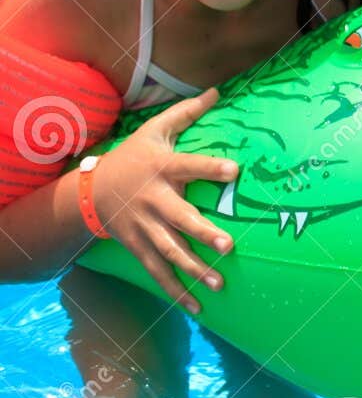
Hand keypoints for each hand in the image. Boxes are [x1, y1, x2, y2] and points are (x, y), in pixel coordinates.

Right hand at [91, 88, 236, 313]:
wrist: (90, 189)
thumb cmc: (134, 155)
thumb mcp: (155, 130)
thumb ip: (188, 112)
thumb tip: (219, 90)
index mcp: (162, 168)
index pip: (189, 165)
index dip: (211, 167)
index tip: (234, 170)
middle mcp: (154, 200)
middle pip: (180, 218)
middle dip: (203, 232)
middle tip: (229, 246)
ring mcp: (144, 227)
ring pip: (170, 251)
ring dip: (194, 268)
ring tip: (220, 283)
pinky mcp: (137, 247)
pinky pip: (158, 272)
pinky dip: (176, 291)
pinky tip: (199, 307)